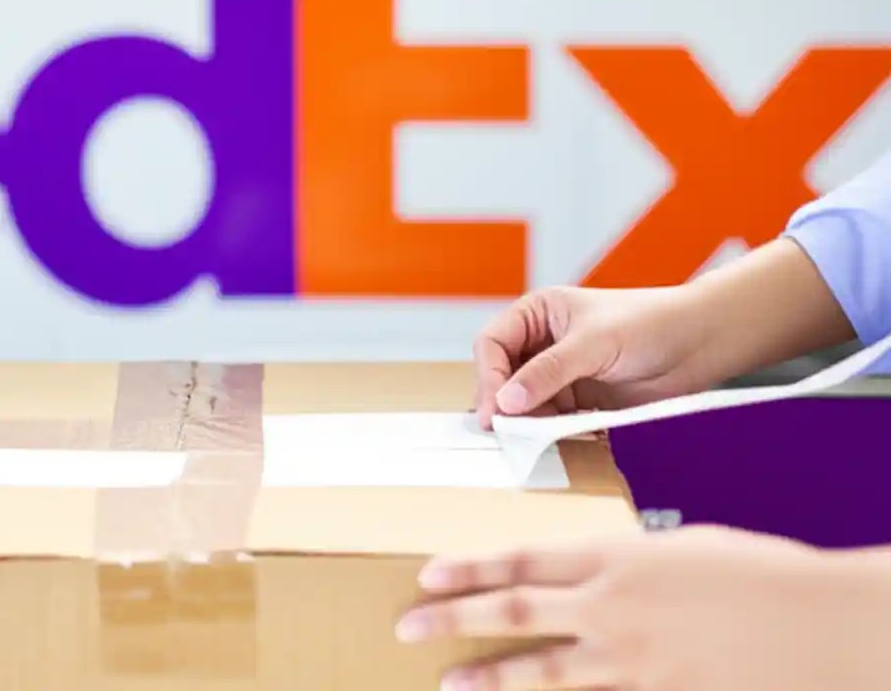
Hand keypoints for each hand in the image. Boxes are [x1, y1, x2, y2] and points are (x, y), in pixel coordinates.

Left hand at [396, 525, 890, 689]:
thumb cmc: (754, 572)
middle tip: (408, 625)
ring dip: (490, 675)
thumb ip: (622, 562)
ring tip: (449, 682)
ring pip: (541, 667)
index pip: (520, 559)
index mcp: (614, 555)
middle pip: (513, 610)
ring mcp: (629, 657)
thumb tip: (587, 574)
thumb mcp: (677, 547)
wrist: (815, 621)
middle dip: (453, 618)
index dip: (469, 567)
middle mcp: (610, 605)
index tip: (427, 574)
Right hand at [472, 285, 711, 428]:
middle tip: (502, 431)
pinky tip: (550, 439)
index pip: (493, 344)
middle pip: (502, 377)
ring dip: (523, 421)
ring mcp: (560, 373)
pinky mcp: (578, 401)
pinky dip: (546, 432)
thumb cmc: (650, 324)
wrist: (701, 345)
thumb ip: (547, 372)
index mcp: (538, 314)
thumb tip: (506, 403)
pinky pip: (549, 420)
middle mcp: (543, 342)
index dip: (489, 376)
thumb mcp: (592, 343)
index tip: (494, 408)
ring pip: (523, 402)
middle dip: (501, 402)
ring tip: (526, 438)